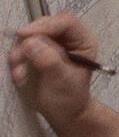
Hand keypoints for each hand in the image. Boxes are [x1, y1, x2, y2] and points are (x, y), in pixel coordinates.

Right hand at [7, 11, 95, 129]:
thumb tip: (31, 42)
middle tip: (17, 58)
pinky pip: (22, 47)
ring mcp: (52, 43)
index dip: (46, 26)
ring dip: (20, 53)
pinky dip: (18, 59)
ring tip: (19, 74)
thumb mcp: (62, 80)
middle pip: (45, 26)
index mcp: (83, 41)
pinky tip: (19, 76)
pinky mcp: (37, 50)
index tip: (25, 35)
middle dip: (28, 41)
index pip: (65, 22)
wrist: (63, 113)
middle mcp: (68, 38)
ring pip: (30, 36)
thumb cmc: (69, 98)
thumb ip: (49, 60)